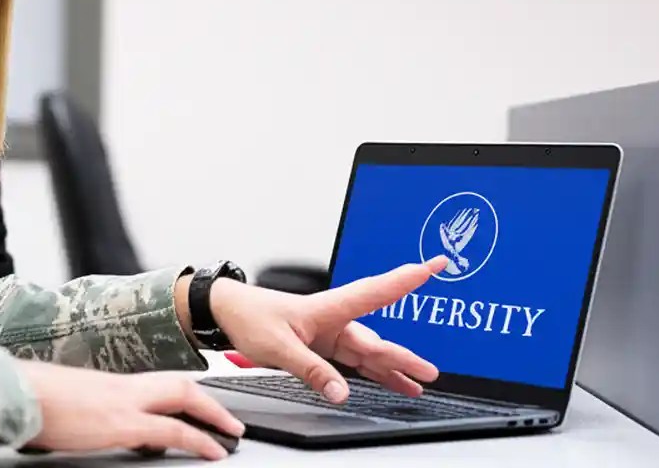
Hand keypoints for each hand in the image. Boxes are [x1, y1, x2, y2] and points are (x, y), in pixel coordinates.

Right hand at [17, 360, 244, 459]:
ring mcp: (123, 402)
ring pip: (182, 400)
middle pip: (179, 385)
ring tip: (229, 435)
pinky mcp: (121, 422)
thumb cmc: (33, 401)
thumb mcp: (70, 405)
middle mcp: (122, 387)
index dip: (184, 394)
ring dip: (211, 417)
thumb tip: (96, 425)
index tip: (201, 405)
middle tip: (230, 422)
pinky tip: (209, 451)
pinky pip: (171, 429)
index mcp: (110, 384)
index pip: (157, 384)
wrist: (16, 393)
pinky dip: (197, 438)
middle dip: (209, 403)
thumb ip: (91, 412)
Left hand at [209, 256, 447, 403]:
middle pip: (375, 338)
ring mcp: (330, 333)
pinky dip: (373, 372)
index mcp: (328, 308)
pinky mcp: (322, 346)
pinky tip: (392, 383)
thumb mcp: (279, 346)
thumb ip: (311, 370)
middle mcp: (334, 318)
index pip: (375, 292)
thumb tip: (341, 391)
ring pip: (368, 352)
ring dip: (393, 367)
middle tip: (429, 371)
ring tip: (419, 382)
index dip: (405, 280)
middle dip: (402, 355)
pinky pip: (355, 361)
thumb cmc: (250, 317)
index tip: (432, 267)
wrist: (227, 312)